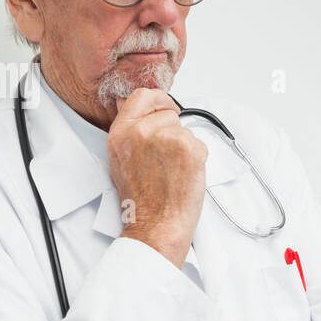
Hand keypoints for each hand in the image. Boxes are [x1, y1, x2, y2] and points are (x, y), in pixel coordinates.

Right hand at [106, 89, 207, 266]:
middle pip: (169, 114)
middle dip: (173, 132)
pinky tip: (184, 175)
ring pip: (185, 130)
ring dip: (185, 148)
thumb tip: (140, 106)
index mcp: (121, 132)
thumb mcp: (122, 159)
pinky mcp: (188, 148)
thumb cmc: (142, 199)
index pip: (143, 95)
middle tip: (166, 160)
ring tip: (173, 171)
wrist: (156, 224)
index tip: (168, 108)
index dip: (160, 100)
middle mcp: (140, 131)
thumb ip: (130, 131)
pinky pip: (200, 144)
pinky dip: (198, 158)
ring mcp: (165, 138)